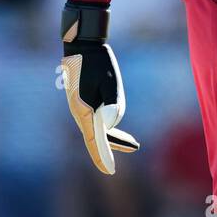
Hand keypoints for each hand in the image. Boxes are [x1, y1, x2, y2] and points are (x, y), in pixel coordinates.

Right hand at [60, 1, 139, 173]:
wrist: (82, 44)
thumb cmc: (97, 61)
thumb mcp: (111, 80)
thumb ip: (113, 103)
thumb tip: (112, 124)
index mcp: (83, 109)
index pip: (95, 140)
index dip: (102, 156)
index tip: (110, 171)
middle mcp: (80, 111)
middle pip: (98, 137)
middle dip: (115, 146)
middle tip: (136, 150)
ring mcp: (81, 107)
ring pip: (98, 128)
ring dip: (114, 136)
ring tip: (133, 144)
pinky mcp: (84, 100)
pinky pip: (97, 118)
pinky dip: (107, 124)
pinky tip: (117, 128)